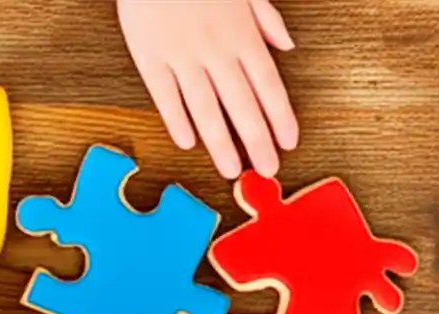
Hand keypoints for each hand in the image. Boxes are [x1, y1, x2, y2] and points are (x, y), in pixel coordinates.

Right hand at [117, 0, 296, 178]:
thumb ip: (266, 17)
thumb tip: (287, 46)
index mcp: (242, 34)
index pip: (268, 84)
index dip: (280, 117)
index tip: (288, 143)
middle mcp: (216, 50)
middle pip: (242, 105)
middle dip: (256, 142)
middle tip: (266, 171)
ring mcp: (182, 56)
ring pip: (206, 108)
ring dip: (220, 143)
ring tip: (231, 170)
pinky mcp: (150, 57)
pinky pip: (166, 95)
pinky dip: (177, 119)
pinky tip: (187, 142)